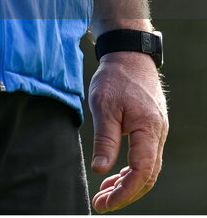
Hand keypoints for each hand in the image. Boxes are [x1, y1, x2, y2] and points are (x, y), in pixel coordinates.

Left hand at [88, 52, 167, 212]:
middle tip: (101, 203)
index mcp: (148, 129)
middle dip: (125, 194)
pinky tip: (114, 174)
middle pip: (147, 176)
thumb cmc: (116, 77)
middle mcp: (157, 134)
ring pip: (147, 169)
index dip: (124, 192)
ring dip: (127, 184)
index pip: (141, 172)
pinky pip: (145, 157)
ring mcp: (156, 132)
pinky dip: (130, 170)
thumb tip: (101, 170)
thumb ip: (105, 139)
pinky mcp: (150, 129)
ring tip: (104, 193)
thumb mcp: (103, 105)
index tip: (104, 202)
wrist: (129, 55)